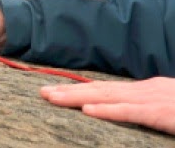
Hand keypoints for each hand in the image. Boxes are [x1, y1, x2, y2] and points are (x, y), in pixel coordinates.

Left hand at [41, 78, 174, 133]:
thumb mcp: (170, 109)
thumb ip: (149, 110)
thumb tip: (127, 112)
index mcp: (148, 90)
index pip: (107, 89)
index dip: (80, 89)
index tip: (54, 90)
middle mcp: (147, 90)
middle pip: (100, 89)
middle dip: (69, 90)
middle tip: (41, 91)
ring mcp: (154, 99)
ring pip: (107, 97)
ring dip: (76, 97)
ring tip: (51, 97)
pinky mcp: (162, 113)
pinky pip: (131, 112)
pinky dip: (108, 111)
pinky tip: (88, 111)